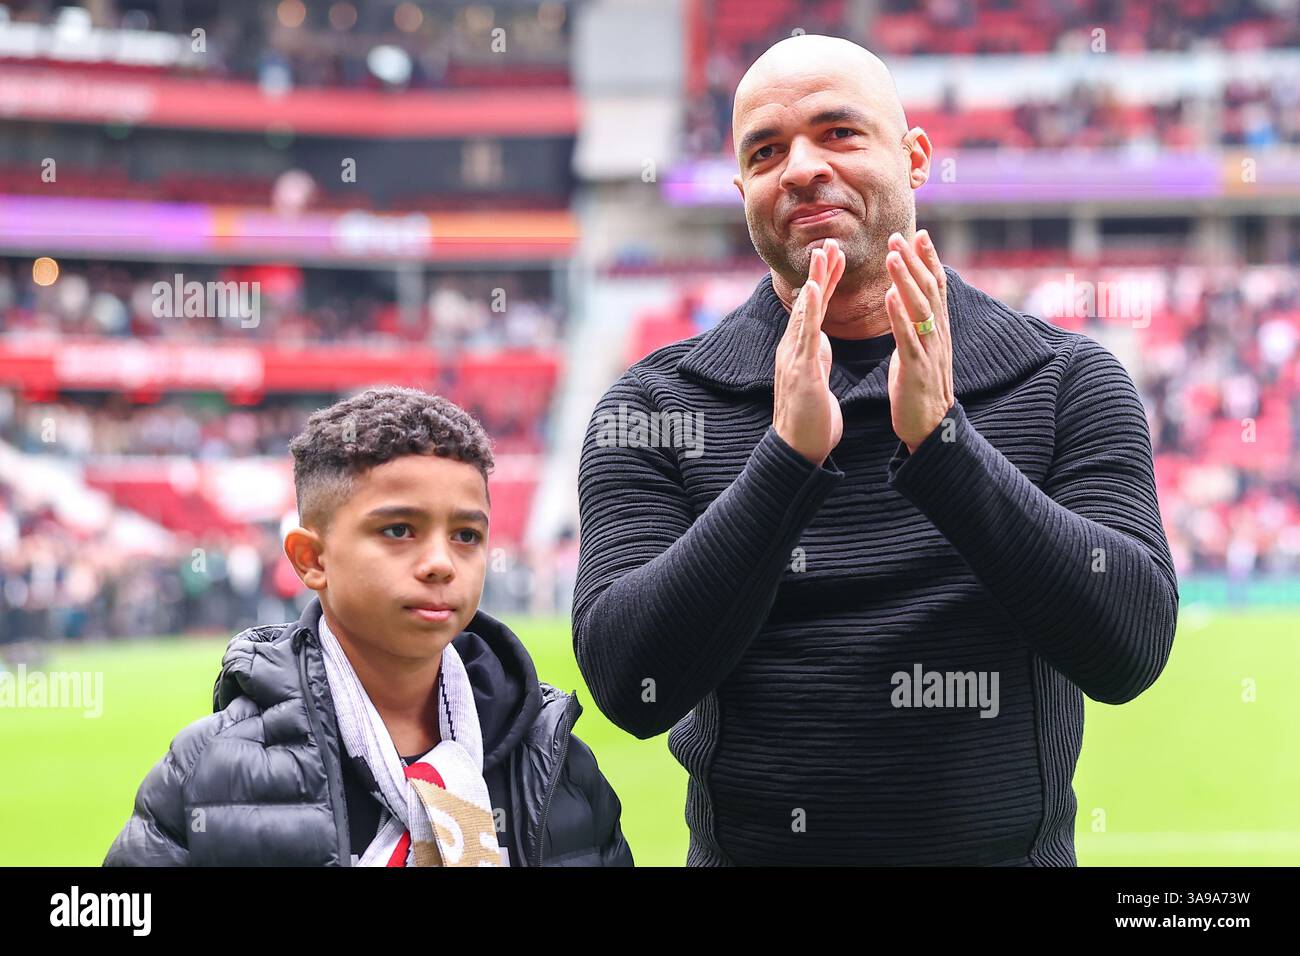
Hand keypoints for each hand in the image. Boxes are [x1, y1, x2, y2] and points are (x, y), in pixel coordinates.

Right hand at [773, 239, 845, 465]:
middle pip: (809, 304)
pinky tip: (813, 290)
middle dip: (819, 272)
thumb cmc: (811, 422)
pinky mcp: (800, 371)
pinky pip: (805, 335)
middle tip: (828, 242)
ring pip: (805, 313)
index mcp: (803, 351)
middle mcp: (794, 349)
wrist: (798, 452)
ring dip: (814, 281)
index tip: (834, 257)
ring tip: (822, 254)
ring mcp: (795, 358)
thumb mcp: (816, 381)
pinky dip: (808, 310)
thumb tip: (819, 343)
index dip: (824, 282)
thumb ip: (816, 359)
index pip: (815, 310)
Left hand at [885, 229, 954, 453]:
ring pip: (919, 308)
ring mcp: (929, 350)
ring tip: (893, 256)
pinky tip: (889, 297)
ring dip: (905, 280)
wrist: (930, 427)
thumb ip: (916, 326)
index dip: (928, 260)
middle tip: (899, 235)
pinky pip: (908, 338)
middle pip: (928, 290)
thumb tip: (907, 302)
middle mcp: (937, 335)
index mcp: (936, 330)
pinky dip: (899, 316)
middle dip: (914, 260)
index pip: (935, 286)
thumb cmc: (919, 389)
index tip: (918, 234)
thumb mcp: (919, 350)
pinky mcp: (916, 368)